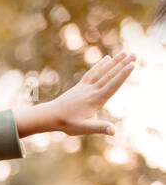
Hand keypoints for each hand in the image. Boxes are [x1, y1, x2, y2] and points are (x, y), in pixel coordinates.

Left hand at [16, 50, 134, 137]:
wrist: (50, 115)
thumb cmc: (68, 124)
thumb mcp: (85, 128)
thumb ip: (100, 128)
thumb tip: (114, 131)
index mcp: (96, 100)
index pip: (112, 85)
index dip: (123, 75)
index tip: (132, 64)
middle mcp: (92, 90)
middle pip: (110, 75)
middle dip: (123, 64)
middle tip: (134, 54)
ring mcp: (86, 86)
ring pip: (102, 72)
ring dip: (115, 61)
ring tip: (125, 52)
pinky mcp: (80, 86)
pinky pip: (92, 73)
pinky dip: (100, 65)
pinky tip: (107, 58)